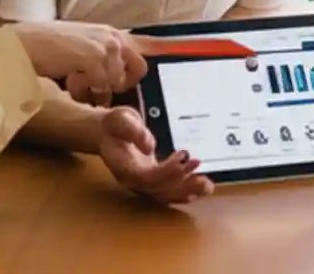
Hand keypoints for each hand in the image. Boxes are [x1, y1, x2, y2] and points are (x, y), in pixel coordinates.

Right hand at [14, 21, 147, 94]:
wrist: (22, 45)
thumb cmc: (44, 48)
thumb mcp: (78, 49)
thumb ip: (99, 60)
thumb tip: (113, 82)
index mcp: (109, 33)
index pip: (143, 49)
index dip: (147, 65)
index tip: (150, 75)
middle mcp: (112, 36)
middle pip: (138, 69)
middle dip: (119, 84)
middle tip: (92, 88)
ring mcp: (106, 46)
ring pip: (115, 83)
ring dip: (95, 90)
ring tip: (70, 82)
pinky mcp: (96, 57)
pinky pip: (102, 86)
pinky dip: (84, 91)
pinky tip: (67, 82)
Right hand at [98, 107, 214, 203]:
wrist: (106, 132)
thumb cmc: (113, 125)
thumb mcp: (119, 119)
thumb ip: (133, 130)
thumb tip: (150, 145)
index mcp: (123, 167)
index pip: (145, 177)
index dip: (165, 172)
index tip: (183, 158)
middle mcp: (133, 180)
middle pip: (158, 190)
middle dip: (181, 181)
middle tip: (198, 164)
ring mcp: (143, 183)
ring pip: (166, 195)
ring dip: (187, 191)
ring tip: (207, 184)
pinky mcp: (153, 180)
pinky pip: (169, 191)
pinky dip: (186, 191)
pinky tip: (201, 188)